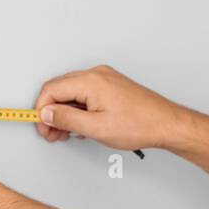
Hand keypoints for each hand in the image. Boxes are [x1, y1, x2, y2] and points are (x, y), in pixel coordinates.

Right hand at [34, 64, 188, 150]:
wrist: (166, 124)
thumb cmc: (140, 125)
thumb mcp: (96, 128)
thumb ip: (67, 119)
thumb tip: (46, 113)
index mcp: (91, 81)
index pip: (51, 89)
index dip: (41, 110)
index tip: (41, 127)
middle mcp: (97, 75)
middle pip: (60, 89)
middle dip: (51, 112)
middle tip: (51, 134)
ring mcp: (105, 79)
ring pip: (72, 92)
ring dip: (64, 112)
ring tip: (65, 133)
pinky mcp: (111, 86)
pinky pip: (85, 94)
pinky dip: (78, 109)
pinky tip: (80, 126)